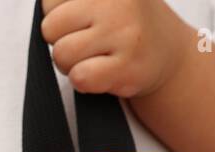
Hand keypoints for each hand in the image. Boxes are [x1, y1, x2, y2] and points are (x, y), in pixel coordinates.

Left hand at [41, 0, 191, 97]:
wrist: (171, 54)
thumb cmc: (125, 25)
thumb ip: (71, 1)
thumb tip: (44, 9)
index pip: (49, 2)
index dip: (60, 18)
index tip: (82, 23)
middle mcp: (116, 1)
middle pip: (50, 28)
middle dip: (61, 42)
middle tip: (86, 44)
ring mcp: (123, 33)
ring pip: (62, 54)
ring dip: (72, 65)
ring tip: (95, 59)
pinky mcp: (128, 66)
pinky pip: (80, 77)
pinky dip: (84, 81)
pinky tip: (102, 73)